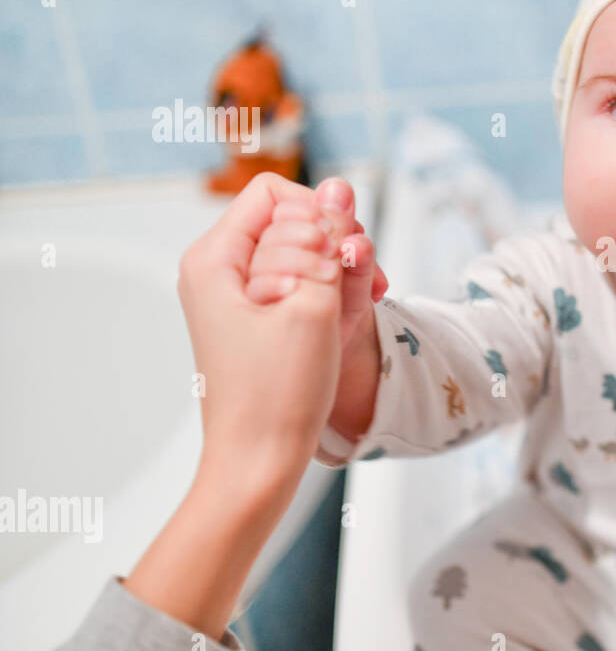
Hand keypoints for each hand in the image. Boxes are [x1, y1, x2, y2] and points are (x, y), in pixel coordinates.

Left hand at [177, 172, 343, 491]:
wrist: (258, 463)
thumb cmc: (276, 395)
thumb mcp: (313, 306)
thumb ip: (325, 241)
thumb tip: (336, 187)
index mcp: (215, 259)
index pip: (274, 193)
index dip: (317, 214)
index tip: (339, 257)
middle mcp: (218, 271)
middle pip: (288, 219)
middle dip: (334, 243)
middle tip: (364, 284)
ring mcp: (236, 296)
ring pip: (299, 252)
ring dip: (339, 269)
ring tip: (365, 301)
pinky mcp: (255, 319)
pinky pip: (297, 283)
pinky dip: (329, 293)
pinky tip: (350, 317)